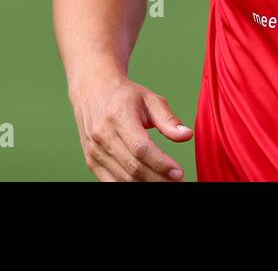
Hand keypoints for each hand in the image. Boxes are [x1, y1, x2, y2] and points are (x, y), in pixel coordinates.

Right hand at [70, 74, 193, 180]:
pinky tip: (148, 183)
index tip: (179, 173)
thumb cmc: (125, 95)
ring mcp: (95, 151)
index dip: (161, 164)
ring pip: (123, 178)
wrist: (93, 91)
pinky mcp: (91, 161)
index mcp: (118, 116)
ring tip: (166, 182)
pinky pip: (111, 182)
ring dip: (147, 185)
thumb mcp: (150, 99)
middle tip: (178, 181)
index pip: (141, 148)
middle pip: (133, 167)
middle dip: (158, 179)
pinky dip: (130, 186)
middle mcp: (102, 136)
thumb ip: (168, 119)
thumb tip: (186, 135)